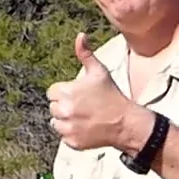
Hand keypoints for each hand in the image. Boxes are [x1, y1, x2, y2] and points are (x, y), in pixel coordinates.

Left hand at [46, 33, 138, 151]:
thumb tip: (80, 35)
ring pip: (56, 122)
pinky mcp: (71, 142)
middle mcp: (63, 111)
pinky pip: (64, 136)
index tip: (78, 94)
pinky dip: (72, 133)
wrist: (125, 122)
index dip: (65, 92)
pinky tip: (86, 128)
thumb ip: (85, 54)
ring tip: (84, 117)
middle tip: (83, 106)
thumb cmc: (112, 95)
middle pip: (53, 107)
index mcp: (66, 92)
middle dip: (65, 106)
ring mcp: (67, 128)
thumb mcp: (99, 72)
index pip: (52, 92)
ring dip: (66, 120)